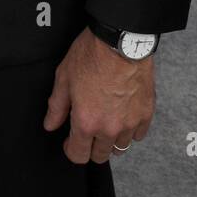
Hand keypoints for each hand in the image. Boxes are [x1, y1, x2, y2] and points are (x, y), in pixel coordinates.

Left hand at [43, 27, 154, 163]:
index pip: (78, 155)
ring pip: (120, 147)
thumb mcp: (64, 78)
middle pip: (100, 155)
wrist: (121, 41)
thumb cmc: (91, 55)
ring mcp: (130, 123)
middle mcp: (109, 128)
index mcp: (86, 122)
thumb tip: (50, 125)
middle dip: (90, 147)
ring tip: (106, 122)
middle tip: (88, 130)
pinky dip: (131, 130)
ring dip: (111, 139)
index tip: (70, 141)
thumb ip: (56, 106)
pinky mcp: (146, 113)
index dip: (71, 149)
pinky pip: (138, 135)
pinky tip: (124, 116)